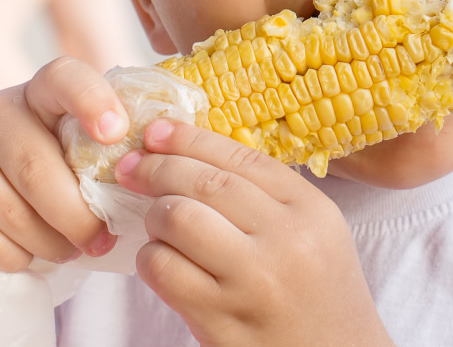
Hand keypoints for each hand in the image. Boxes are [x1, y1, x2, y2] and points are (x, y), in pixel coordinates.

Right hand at [0, 56, 129, 271]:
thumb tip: (170, 167)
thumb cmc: (51, 157)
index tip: (116, 131)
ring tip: (72, 250)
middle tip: (102, 241)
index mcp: (42, 90)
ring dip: (50, 242)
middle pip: (38, 169)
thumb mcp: (77, 138)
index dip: (91, 101)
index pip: (65, 78)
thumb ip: (114, 145)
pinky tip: (31, 255)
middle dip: (78, 217)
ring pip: (11, 209)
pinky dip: (15, 255)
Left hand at [115, 120, 393, 346]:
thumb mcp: (317, 234)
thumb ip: (270, 196)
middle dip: (158, 168)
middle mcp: (287, 241)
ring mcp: (253, 283)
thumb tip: (197, 153)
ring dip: (154, 216)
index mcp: (312, 212)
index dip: (192, 138)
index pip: (242, 158)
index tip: (157, 130)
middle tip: (132, 167)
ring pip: (179, 220)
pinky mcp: (222, 322)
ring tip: (154, 221)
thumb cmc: (320, 294)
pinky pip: (165, 271)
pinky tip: (159, 260)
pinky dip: (151, 258)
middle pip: (206, 184)